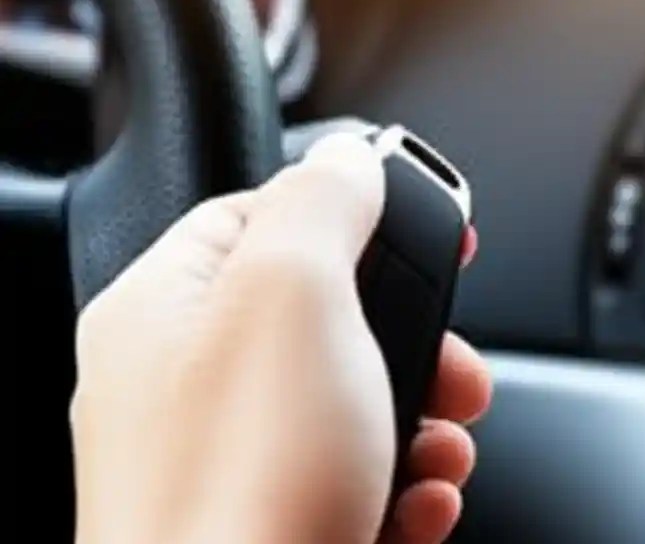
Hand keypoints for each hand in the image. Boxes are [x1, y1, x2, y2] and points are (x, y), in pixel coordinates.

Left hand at [72, 134, 490, 543]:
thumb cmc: (242, 487)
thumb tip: (350, 158)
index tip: (435, 222)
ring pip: (356, 402)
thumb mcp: (292, 296)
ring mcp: (230, 464)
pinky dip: (407, 485)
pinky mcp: (274, 526)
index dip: (359, 211)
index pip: (265, 214)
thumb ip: (324, 203)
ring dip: (424, 419)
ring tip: (444, 446)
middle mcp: (188, 385)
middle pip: (330, 315)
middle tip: (456, 361)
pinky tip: (420, 500)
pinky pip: (358, 480)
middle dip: (416, 337)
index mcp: (167, 309)